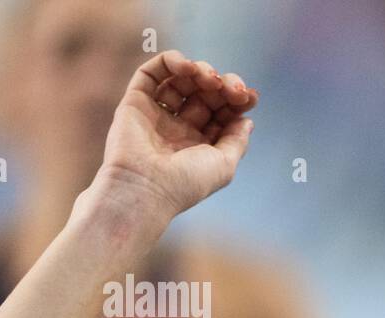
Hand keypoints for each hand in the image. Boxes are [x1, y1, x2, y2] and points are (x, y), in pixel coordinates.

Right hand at [90, 51, 259, 224]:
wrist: (144, 188)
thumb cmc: (186, 182)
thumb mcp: (224, 165)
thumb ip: (237, 140)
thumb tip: (247, 120)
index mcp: (201, 145)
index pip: (222, 113)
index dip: (237, 101)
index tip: (249, 97)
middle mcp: (179, 128)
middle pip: (205, 94)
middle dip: (222, 85)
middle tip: (231, 87)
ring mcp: (157, 114)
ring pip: (181, 81)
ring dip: (200, 71)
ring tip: (209, 78)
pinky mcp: (135, 102)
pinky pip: (152, 73)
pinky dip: (171, 62)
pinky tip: (187, 67)